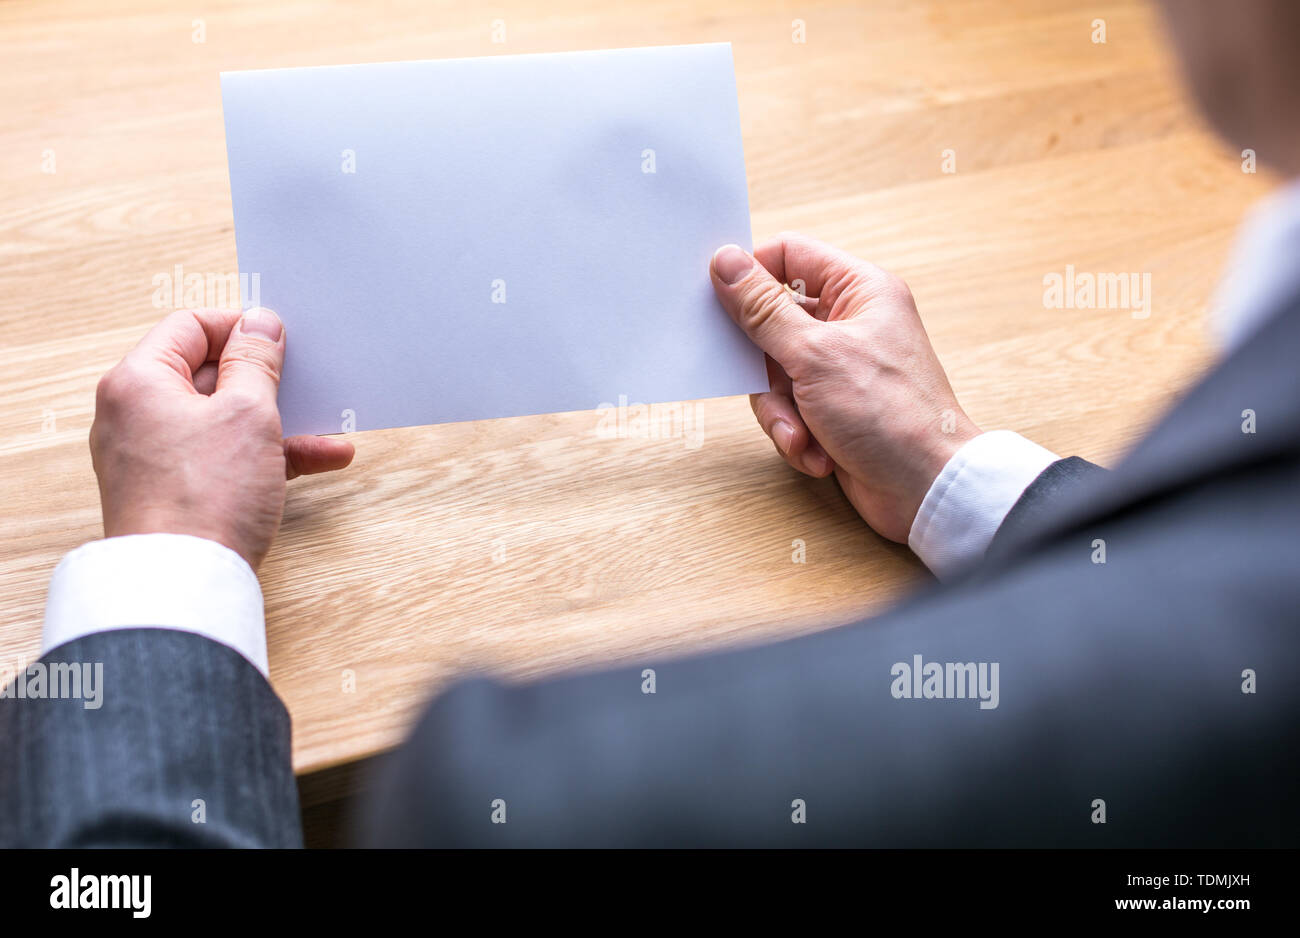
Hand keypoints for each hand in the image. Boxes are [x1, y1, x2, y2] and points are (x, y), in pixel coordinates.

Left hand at [90, 307, 354, 569]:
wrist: (185, 584)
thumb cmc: (206, 495)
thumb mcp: (248, 412)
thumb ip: (257, 361)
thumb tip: (260, 323)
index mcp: (138, 381)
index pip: (189, 327)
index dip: (240, 327)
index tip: (283, 339)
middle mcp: (135, 415)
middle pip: (208, 375)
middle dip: (266, 380)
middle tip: (307, 380)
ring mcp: (153, 456)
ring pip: (223, 421)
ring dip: (279, 422)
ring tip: (328, 428)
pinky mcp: (174, 491)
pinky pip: (224, 457)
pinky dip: (266, 456)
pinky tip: (320, 461)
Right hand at [710, 234, 979, 543]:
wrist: (926, 489)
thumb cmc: (891, 414)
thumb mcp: (814, 354)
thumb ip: (763, 309)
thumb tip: (726, 262)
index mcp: (859, 290)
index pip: (788, 255)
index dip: (750, 276)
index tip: (719, 303)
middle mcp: (851, 322)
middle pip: (771, 322)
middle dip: (766, 368)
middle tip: (769, 384)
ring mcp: (841, 367)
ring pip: (774, 373)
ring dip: (781, 411)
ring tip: (803, 436)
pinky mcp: (833, 407)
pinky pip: (788, 408)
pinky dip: (796, 434)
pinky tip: (819, 453)